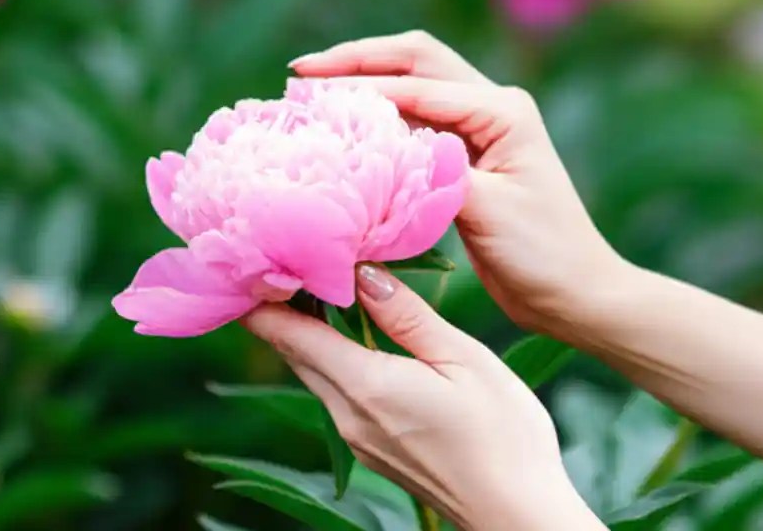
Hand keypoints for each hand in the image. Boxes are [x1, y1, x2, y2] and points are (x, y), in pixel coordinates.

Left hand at [244, 265, 601, 530]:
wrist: (517, 514)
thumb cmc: (503, 435)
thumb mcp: (462, 359)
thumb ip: (407, 315)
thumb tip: (362, 273)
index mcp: (366, 386)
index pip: (290, 334)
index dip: (260, 298)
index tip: (245, 260)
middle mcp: (348, 415)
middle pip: (294, 351)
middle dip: (280, 307)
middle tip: (279, 257)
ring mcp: (357, 437)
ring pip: (314, 372)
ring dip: (307, 332)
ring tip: (315, 284)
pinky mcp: (372, 449)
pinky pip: (336, 393)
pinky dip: (331, 358)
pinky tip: (352, 335)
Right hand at [290, 31, 628, 340]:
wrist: (574, 294)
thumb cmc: (542, 253)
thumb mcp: (485, 209)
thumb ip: (432, 169)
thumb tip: (376, 143)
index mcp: (501, 110)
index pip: (417, 82)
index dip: (359, 83)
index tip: (308, 92)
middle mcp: (491, 107)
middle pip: (414, 61)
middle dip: (356, 61)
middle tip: (301, 73)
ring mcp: (478, 130)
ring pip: (411, 86)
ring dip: (364, 83)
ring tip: (312, 91)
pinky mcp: (464, 157)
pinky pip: (412, 124)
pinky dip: (375, 119)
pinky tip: (343, 129)